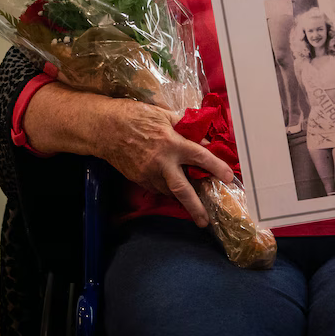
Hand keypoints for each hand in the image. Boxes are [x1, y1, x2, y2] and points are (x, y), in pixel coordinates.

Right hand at [100, 101, 234, 226]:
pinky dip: (167, 188)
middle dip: (195, 207)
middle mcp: (162, 162)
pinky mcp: (138, 179)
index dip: (216, 167)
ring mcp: (148, 173)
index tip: (229, 177)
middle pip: (182, 189)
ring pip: (169, 191)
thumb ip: (186, 127)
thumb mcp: (165, 115)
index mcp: (172, 143)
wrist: (105, 127)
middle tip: (205, 221)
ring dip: (181, 197)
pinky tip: (172, 186)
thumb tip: (204, 139)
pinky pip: (157, 188)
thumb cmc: (137, 116)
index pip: (200, 156)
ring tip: (193, 204)